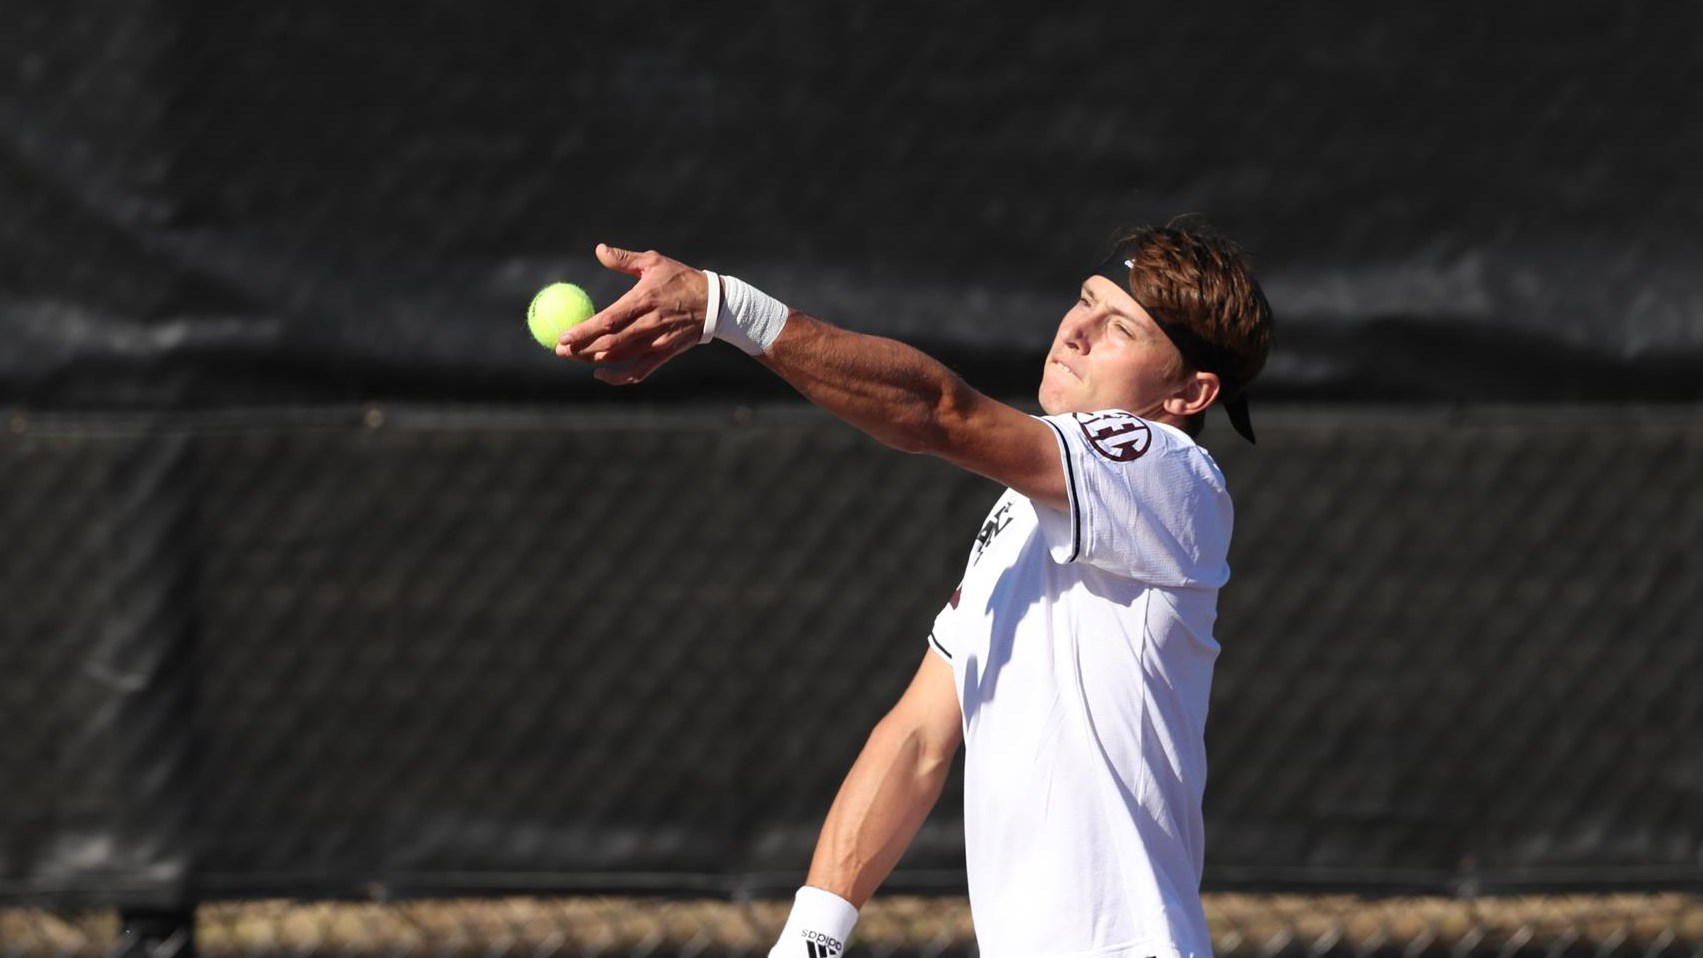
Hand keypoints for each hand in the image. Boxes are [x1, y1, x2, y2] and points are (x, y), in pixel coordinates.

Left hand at [556, 244, 707, 384]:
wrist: (715, 304)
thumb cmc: (681, 279)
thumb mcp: (654, 262)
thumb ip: (625, 259)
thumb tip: (599, 250)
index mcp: (644, 301)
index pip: (609, 320)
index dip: (585, 330)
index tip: (564, 335)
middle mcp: (649, 325)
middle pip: (609, 343)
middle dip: (581, 349)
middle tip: (559, 350)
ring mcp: (657, 343)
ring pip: (620, 358)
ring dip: (593, 360)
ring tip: (572, 357)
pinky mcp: (664, 355)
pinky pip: (639, 372)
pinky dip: (618, 377)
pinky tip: (600, 373)